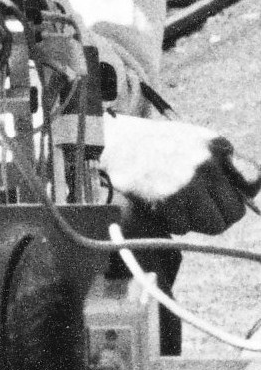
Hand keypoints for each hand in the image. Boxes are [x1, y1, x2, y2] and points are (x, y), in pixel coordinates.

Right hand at [99, 114, 259, 234]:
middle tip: (202, 211)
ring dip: (199, 223)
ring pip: (213, 225)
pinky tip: (163, 207)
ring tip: (182, 209)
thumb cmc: (164, 144)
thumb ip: (228, 163)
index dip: (240, 196)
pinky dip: (175, 223)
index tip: (224, 198)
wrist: (121, 144)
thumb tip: (251, 193)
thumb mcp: (201, 141)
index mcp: (217, 148)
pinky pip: (184, 228)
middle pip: (234, 213)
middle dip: (221, 215)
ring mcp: (186, 184)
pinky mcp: (166, 200)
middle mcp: (205, 165)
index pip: (252, 183)